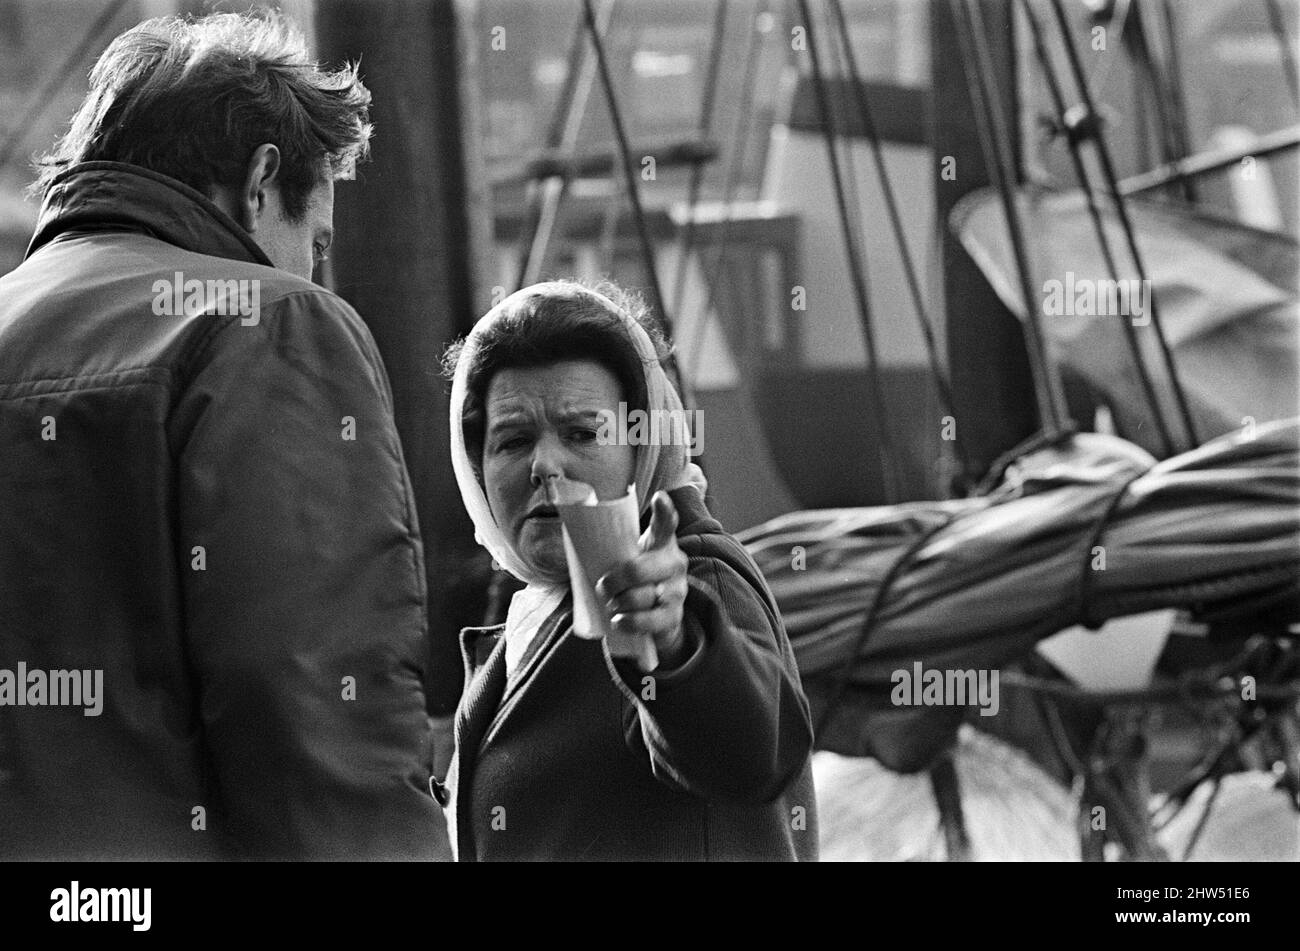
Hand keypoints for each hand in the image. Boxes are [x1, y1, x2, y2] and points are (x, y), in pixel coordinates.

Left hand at [595, 491, 689, 668]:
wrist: (656, 616)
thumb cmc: (635, 579)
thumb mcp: (627, 557)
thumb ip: (612, 545)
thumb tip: (572, 527)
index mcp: (661, 543)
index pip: (665, 524)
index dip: (664, 511)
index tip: (659, 497)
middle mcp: (674, 563)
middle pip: (640, 569)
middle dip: (615, 581)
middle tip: (602, 587)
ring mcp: (677, 590)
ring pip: (642, 596)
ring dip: (620, 603)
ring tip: (612, 605)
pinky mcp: (674, 615)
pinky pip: (649, 620)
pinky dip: (630, 622)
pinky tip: (619, 621)